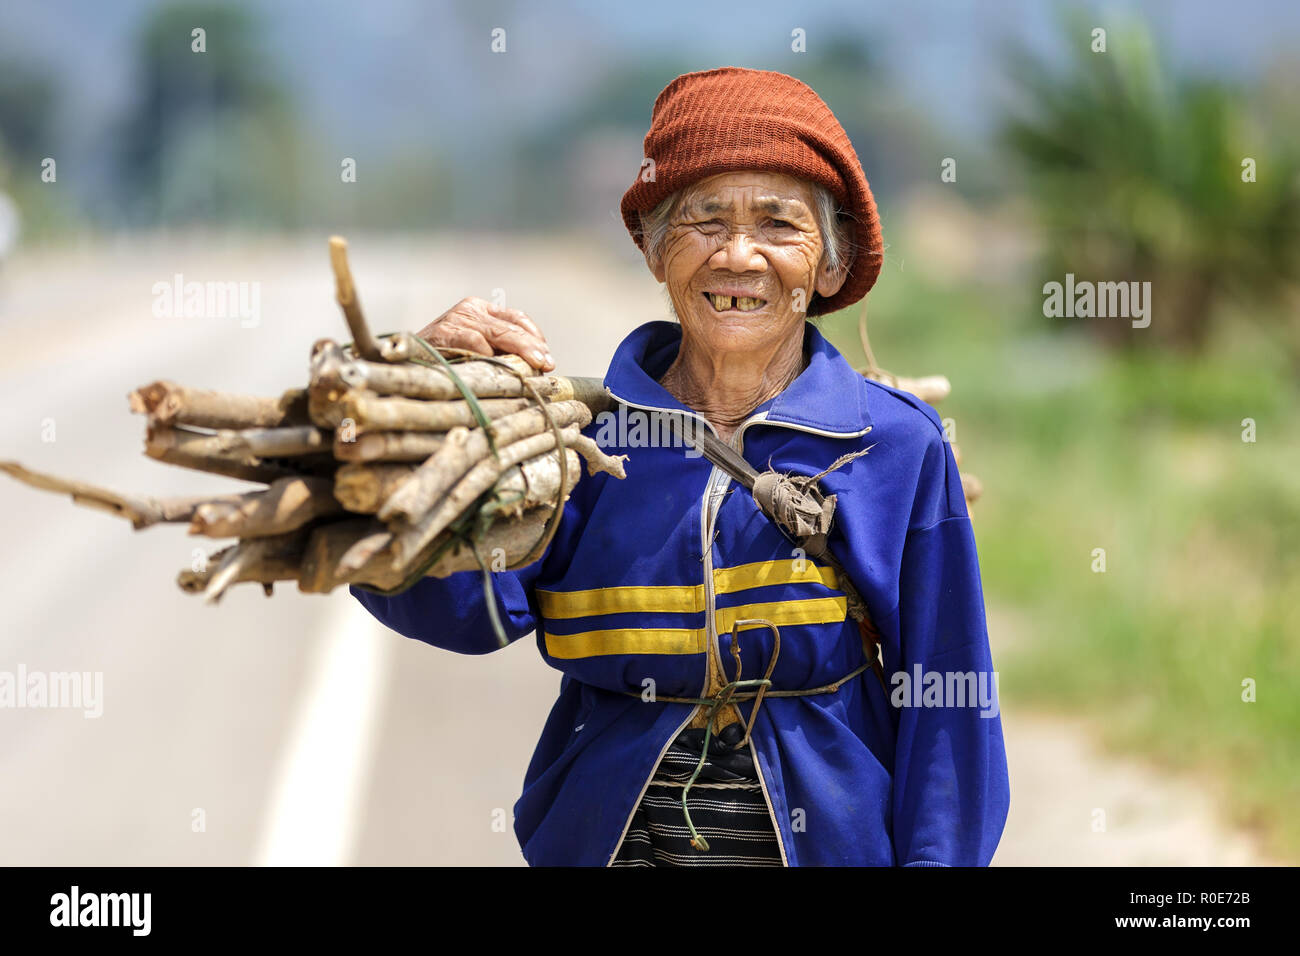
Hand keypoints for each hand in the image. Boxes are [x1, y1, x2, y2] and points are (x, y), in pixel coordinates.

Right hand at [415, 297, 554, 371]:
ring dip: (520, 352)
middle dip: (533, 347)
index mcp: (479, 310)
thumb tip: (534, 369)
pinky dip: (489, 355)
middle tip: (547, 365)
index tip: (547, 357)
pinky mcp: (444, 332)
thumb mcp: (473, 351)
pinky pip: (474, 342)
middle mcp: (469, 309)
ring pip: (498, 334)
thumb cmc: (440, 361)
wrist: (399, 359)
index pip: (516, 318)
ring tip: (534, 367)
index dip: (535, 337)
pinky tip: (503, 367)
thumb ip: (497, 352)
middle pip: (512, 327)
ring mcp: (456, 319)